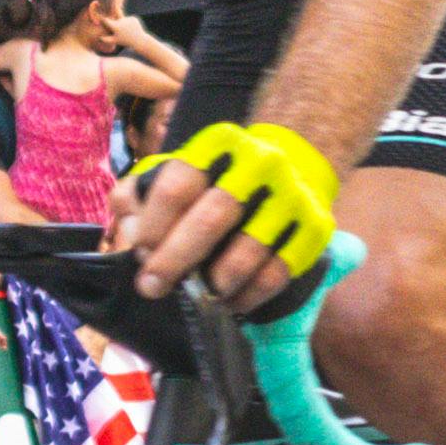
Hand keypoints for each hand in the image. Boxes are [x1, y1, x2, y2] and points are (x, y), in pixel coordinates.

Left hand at [128, 111, 339, 310]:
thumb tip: (129, 236)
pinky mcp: (316, 228)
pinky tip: (230, 301)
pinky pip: (278, 273)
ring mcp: (293, 196)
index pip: (178, 185)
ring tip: (198, 296)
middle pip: (213, 218)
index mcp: (220, 143)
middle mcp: (261, 163)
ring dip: (215, 282)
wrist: (296, 161)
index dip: (154, 225)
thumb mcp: (180, 169)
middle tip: (152, 287)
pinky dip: (249, 295)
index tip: (141, 252)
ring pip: (248, 250)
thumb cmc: (220, 176)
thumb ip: (140, 196)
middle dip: (175, 259)